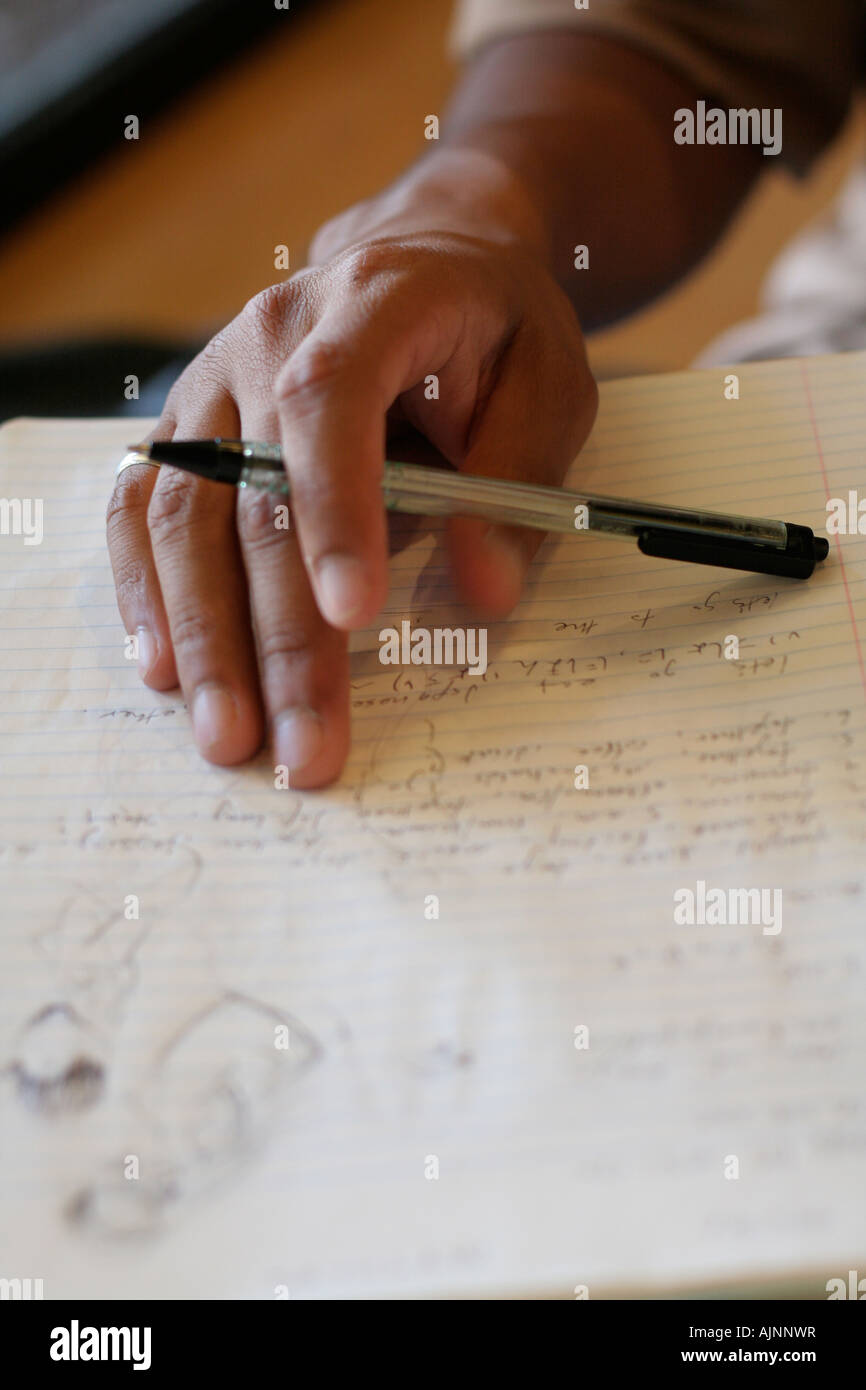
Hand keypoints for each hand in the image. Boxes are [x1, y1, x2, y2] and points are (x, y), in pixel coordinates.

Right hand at [106, 221, 596, 786]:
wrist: (425, 260)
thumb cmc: (494, 330)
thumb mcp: (550, 387)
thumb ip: (518, 485)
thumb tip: (482, 592)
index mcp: (373, 301)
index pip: (332, 401)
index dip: (336, 509)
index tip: (352, 614)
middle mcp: (271, 334)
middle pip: (253, 490)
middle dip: (277, 630)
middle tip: (302, 742)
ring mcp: (215, 382)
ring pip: (185, 514)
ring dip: (204, 634)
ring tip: (228, 735)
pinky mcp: (189, 428)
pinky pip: (142, 511)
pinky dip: (147, 591)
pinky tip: (165, 668)